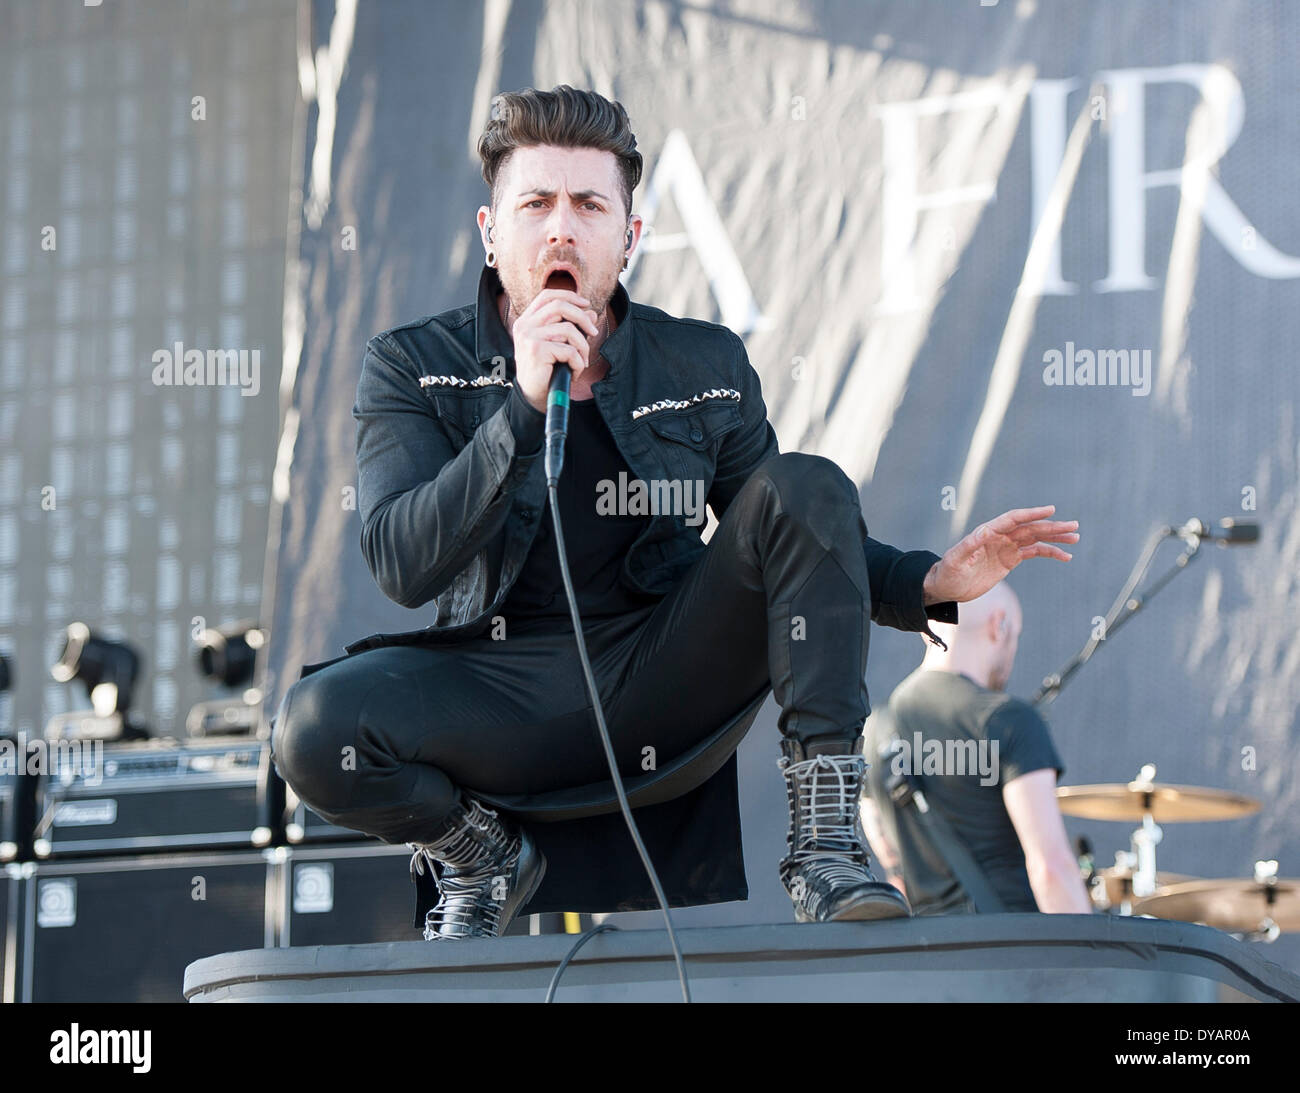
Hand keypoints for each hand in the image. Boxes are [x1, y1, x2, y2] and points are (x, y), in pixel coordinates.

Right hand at [510, 289, 600, 411]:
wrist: (532, 396)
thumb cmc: (546, 371)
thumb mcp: (558, 345)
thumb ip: (572, 326)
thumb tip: (591, 312)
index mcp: (526, 320)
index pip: (547, 295)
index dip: (569, 295)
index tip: (586, 304)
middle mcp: (524, 326)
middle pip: (560, 306)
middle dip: (582, 318)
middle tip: (593, 333)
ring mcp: (529, 337)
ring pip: (568, 330)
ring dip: (583, 347)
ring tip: (582, 361)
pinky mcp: (537, 351)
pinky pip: (569, 351)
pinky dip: (578, 363)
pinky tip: (574, 373)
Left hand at [922, 505, 1078, 604]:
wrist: (947, 586)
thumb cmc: (948, 571)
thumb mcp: (956, 559)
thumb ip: (969, 545)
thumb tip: (984, 532)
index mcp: (988, 532)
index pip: (1013, 519)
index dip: (1032, 514)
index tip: (1051, 510)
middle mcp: (999, 536)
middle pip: (1030, 528)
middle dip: (1052, 526)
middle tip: (1074, 526)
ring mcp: (1006, 547)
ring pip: (1035, 538)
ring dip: (1055, 537)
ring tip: (1075, 538)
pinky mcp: (1009, 559)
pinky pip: (1033, 552)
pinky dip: (1049, 552)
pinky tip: (1065, 555)